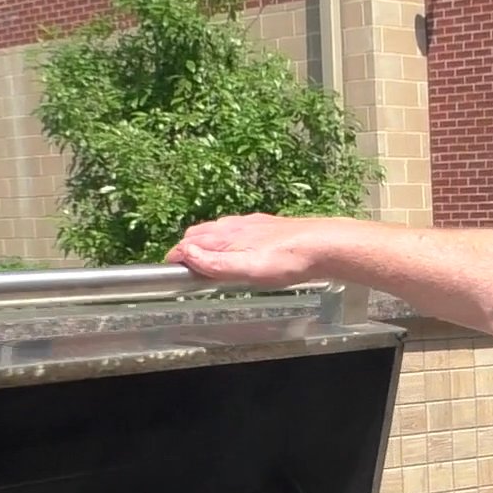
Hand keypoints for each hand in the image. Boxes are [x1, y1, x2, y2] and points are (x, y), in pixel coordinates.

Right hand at [165, 213, 349, 288]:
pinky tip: (237, 249)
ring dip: (205, 242)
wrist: (322, 246)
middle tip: (185, 267)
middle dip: (187, 247)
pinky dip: (225, 239)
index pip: (189, 243)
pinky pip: (236, 230)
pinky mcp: (266, 226)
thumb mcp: (247, 268)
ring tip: (204, 259)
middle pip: (199, 233)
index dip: (177, 256)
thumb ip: (215, 263)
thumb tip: (186, 254)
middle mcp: (235, 225)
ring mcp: (251, 224)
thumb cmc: (287, 260)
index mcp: (226, 235)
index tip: (170, 269)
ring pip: (218, 230)